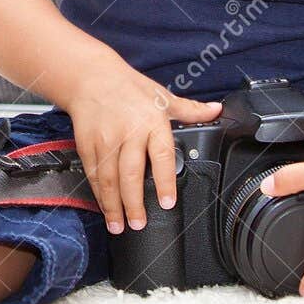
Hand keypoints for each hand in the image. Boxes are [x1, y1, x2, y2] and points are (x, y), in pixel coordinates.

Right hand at [64, 66, 221, 234]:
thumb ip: (190, 109)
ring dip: (114, 206)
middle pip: (131, 174)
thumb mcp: (162, 96)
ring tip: (119, 225)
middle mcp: (128, 133)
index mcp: (151, 122)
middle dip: (134, 203)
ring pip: (109, 179)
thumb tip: (216, 111)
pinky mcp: (87, 145)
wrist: (90, 78)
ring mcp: (105, 140)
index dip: (164, 182)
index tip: (167, 202)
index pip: (161, 157)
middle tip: (139, 223)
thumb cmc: (129, 87)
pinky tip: (105, 207)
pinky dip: (99, 194)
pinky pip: (94, 174)